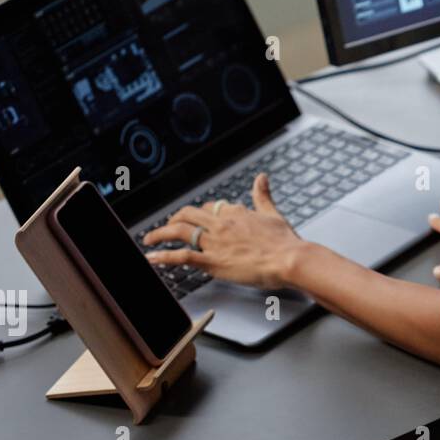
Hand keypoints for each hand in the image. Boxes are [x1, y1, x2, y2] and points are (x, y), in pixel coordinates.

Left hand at [143, 173, 308, 289]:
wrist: (289, 259)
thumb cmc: (285, 241)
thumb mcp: (273, 213)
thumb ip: (263, 195)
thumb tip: (262, 177)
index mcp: (237, 212)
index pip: (211, 207)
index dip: (200, 212)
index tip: (195, 217)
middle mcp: (222, 224)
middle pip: (188, 214)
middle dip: (174, 219)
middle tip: (167, 226)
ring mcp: (215, 242)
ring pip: (180, 231)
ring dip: (160, 234)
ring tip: (150, 239)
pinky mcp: (212, 261)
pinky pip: (182, 256)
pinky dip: (164, 256)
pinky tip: (154, 257)